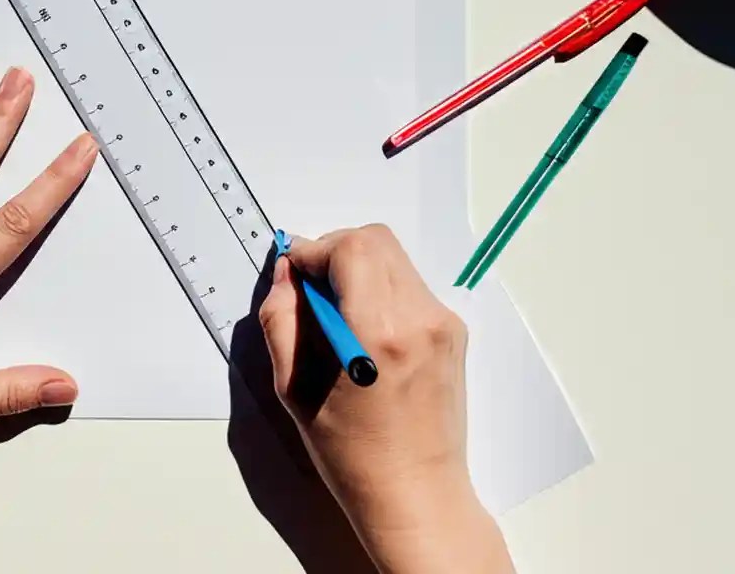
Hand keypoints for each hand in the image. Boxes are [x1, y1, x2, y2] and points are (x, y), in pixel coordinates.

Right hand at [258, 225, 512, 572]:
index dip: (314, 251)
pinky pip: (409, 286)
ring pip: (393, 259)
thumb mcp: (294, 389)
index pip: (351, 249)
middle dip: (335, 252)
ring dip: (357, 269)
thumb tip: (284, 274)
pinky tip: (362, 332)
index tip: (293, 274)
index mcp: (379, 334)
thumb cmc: (350, 455)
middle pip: (376, 240)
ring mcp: (444, 323)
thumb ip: (281, 320)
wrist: (416, 494)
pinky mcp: (453, 332)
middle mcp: (421, 318)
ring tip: (335, 315)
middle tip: (310, 290)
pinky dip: (379, 289)